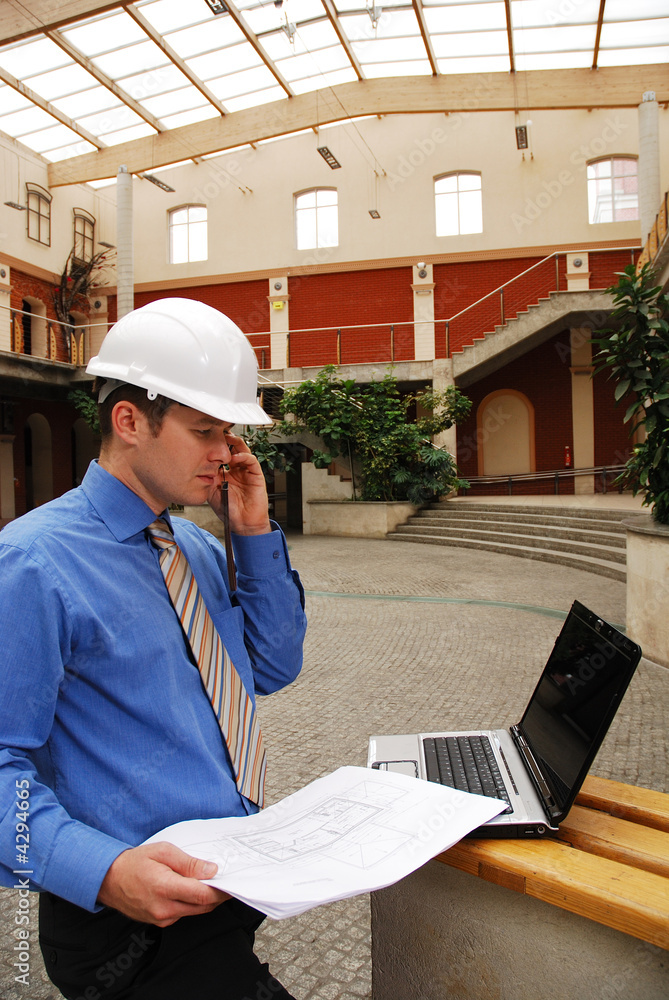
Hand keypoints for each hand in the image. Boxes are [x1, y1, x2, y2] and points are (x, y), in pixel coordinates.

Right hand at [97, 842, 229, 926]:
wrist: (109, 880)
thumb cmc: (135, 862)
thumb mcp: (163, 852)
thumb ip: (188, 863)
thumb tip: (210, 870)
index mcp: (165, 888)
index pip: (202, 895)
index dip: (220, 891)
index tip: (232, 883)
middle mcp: (164, 908)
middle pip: (202, 906)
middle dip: (217, 895)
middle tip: (228, 882)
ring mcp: (161, 918)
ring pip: (194, 911)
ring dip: (205, 900)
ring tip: (211, 883)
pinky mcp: (159, 922)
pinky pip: (183, 914)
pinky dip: (192, 904)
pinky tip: (193, 890)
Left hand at [208, 431, 270, 535]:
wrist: (243, 524)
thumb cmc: (229, 512)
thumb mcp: (212, 493)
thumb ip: (208, 479)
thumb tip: (200, 465)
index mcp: (226, 474)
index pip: (221, 455)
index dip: (215, 447)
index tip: (206, 439)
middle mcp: (237, 470)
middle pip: (232, 449)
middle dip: (226, 440)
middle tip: (218, 432)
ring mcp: (247, 472)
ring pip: (243, 451)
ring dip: (235, 443)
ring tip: (228, 438)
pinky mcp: (256, 475)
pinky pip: (251, 461)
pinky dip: (244, 456)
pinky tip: (235, 457)